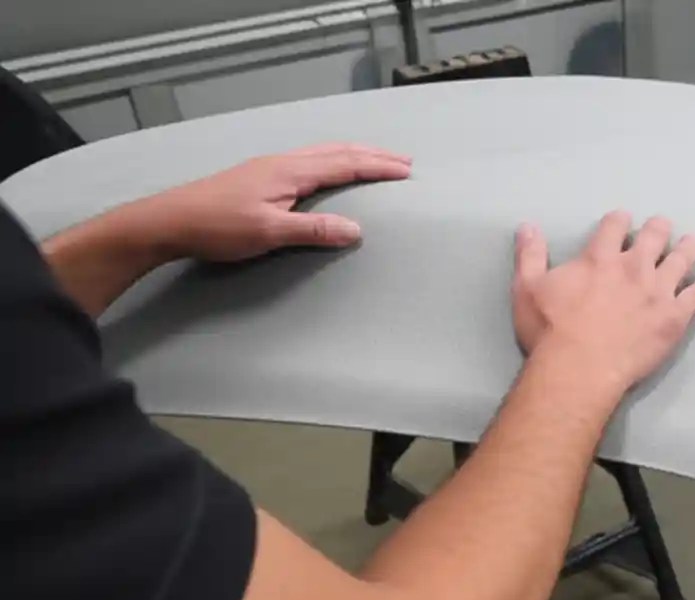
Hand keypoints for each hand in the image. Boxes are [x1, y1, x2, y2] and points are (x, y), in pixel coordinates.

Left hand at [137, 143, 411, 261]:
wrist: (170, 220)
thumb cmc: (218, 227)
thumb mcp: (269, 232)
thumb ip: (313, 230)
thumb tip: (356, 230)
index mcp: (290, 172)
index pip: (344, 165)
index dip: (376, 167)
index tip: (405, 170)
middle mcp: (282, 163)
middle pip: (336, 152)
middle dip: (371, 155)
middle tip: (401, 160)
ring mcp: (269, 167)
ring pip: (321, 153)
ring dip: (352, 155)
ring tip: (374, 160)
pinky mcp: (260, 176)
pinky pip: (309, 160)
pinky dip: (332, 161)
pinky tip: (329, 170)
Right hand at [512, 210, 694, 391]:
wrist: (580, 369)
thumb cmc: (550, 331)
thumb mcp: (527, 289)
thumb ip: (530, 255)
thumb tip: (527, 227)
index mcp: (600, 258)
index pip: (615, 226)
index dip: (620, 221)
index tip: (623, 220)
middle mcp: (634, 267)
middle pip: (654, 236)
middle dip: (658, 229)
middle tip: (662, 227)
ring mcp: (658, 291)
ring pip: (681, 260)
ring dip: (688, 248)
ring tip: (693, 242)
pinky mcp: (675, 317)